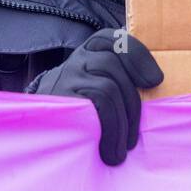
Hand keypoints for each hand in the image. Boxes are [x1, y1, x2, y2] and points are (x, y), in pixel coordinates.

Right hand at [28, 28, 163, 164]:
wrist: (35, 134)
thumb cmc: (77, 116)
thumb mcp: (97, 90)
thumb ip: (119, 82)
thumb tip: (155, 90)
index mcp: (88, 54)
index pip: (113, 39)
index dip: (138, 55)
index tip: (155, 81)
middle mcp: (76, 60)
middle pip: (114, 64)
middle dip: (132, 102)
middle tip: (133, 138)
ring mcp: (67, 76)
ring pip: (109, 86)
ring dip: (123, 122)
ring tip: (121, 150)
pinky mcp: (61, 95)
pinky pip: (99, 101)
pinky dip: (113, 127)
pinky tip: (110, 150)